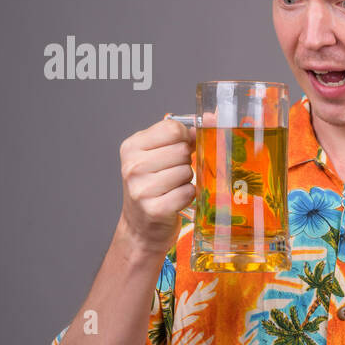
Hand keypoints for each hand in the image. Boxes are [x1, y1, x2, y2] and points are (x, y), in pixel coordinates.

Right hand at [118, 117, 196, 255]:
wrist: (141, 226)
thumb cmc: (155, 186)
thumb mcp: (160, 155)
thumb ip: (184, 135)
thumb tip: (212, 118)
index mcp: (132, 146)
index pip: (172, 128)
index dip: (184, 138)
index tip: (179, 149)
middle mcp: (132, 166)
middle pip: (181, 150)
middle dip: (186, 162)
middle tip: (174, 173)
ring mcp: (141, 188)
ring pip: (186, 171)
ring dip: (187, 180)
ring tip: (173, 187)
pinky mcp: (154, 208)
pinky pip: (187, 192)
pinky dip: (188, 196)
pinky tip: (176, 200)